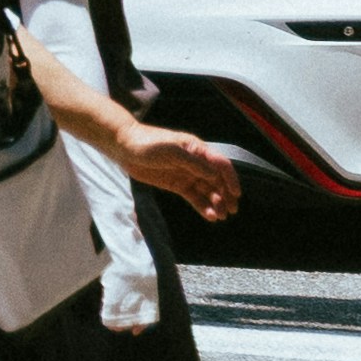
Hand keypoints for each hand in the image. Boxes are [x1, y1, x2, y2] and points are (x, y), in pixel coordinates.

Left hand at [118, 127, 239, 217]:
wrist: (124, 148)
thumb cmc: (148, 143)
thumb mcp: (172, 151)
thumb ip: (193, 164)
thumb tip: (214, 175)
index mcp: (198, 150)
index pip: (221, 165)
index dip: (231, 179)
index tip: (236, 194)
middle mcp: (196, 163)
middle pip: (217, 180)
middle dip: (226, 195)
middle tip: (231, 211)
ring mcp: (187, 174)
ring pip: (207, 191)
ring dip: (216, 203)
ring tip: (220, 216)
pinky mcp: (178, 185)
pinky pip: (194, 197)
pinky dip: (203, 206)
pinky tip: (209, 216)